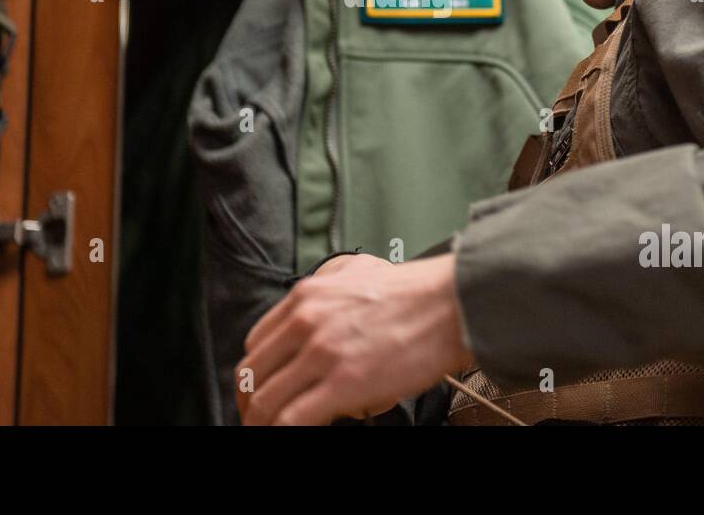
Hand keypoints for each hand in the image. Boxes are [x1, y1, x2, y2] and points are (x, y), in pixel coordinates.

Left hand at [236, 254, 473, 424]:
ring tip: (272, 432)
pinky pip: (292, 419)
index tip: (263, 390)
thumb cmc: (416, 292)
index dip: (256, 375)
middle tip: (261, 419)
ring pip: (265, 402)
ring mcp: (322, 354)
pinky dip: (284, 431)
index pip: (255, 344)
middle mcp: (305, 322)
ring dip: (262, 422)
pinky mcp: (342, 384)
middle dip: (251, 404)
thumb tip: (317, 308)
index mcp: (306, 296)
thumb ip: (328, 286)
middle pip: (252, 375)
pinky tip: (293, 433)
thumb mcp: (357, 270)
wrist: (452, 303)